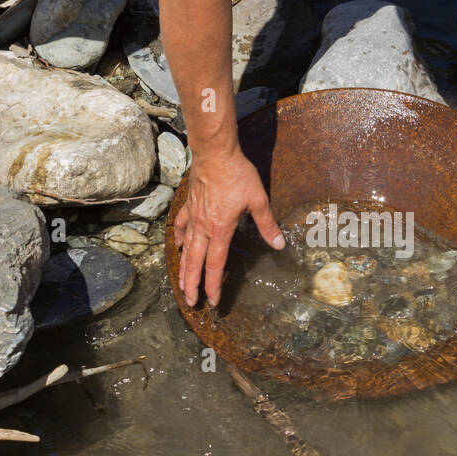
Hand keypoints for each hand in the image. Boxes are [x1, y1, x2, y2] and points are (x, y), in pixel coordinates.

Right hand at [174, 149, 283, 307]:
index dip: (214, 285)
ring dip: (183, 269)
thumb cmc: (238, 174)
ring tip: (181, 285)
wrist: (215, 152)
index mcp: (221, 230)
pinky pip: (180, 226)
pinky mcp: (189, 205)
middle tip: (191, 303)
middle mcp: (204, 228)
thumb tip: (279, 244)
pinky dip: (178, 238)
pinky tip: (177, 246)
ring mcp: (193, 217)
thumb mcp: (259, 199)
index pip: (215, 265)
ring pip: (185, 249)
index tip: (213, 300)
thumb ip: (268, 224)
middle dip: (193, 285)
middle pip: (195, 263)